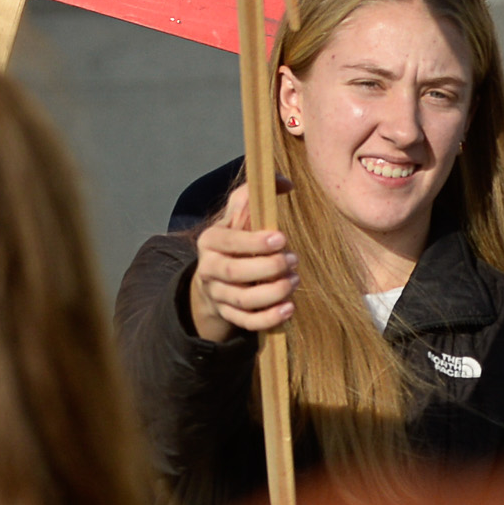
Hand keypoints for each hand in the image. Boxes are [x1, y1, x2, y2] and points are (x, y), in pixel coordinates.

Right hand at [188, 182, 295, 342]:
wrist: (213, 280)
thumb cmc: (234, 242)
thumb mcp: (237, 218)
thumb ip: (255, 197)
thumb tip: (286, 182)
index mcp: (210, 241)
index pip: (228, 241)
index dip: (254, 241)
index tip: (281, 238)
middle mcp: (208, 268)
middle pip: (235, 272)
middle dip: (268, 268)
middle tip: (293, 260)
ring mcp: (217, 294)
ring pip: (243, 299)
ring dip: (273, 292)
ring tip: (295, 281)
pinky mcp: (228, 315)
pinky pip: (247, 322)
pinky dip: (269, 318)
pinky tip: (290, 308)